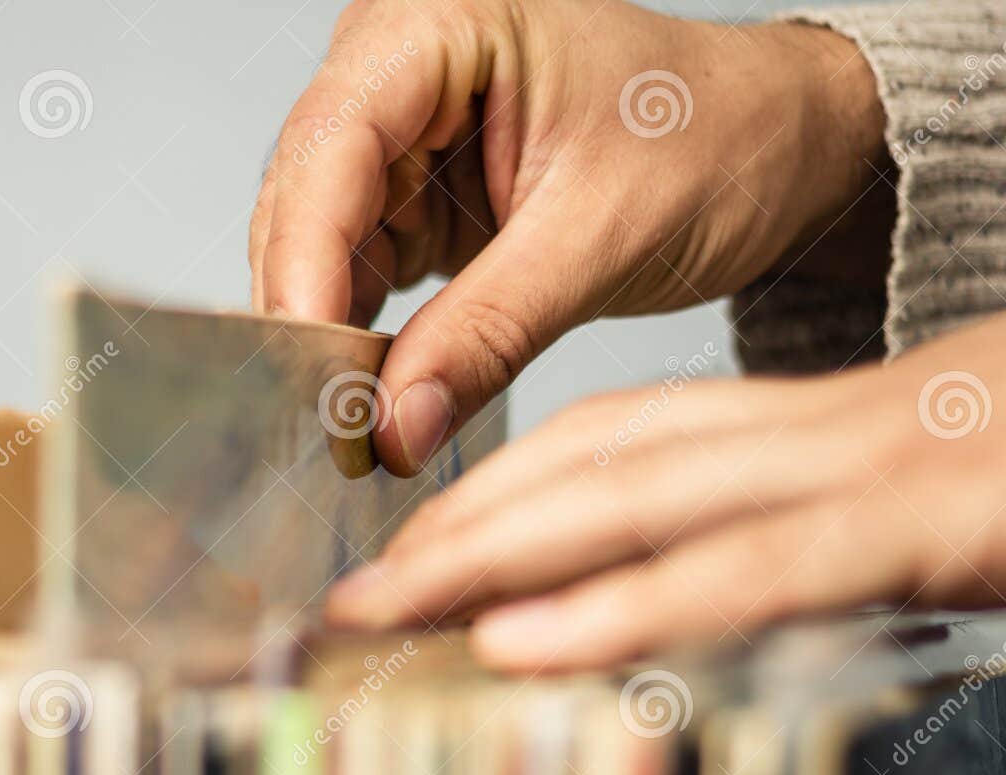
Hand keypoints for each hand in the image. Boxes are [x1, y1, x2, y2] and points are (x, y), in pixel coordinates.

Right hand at [248, 0, 886, 474]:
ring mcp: (399, 127)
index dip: (305, 264)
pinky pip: (356, 269)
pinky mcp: (412, 189)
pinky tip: (369, 390)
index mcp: (441, 20)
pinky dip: (360, 333)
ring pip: (318, 242)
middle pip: (306, 196)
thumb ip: (486, 335)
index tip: (306, 372)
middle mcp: (399, 62)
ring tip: (349, 419)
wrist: (777, 145)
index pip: (333, 146)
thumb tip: (392, 428)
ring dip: (330, 334)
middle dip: (312, 312)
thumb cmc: (720, 136)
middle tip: (325, 421)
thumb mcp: (603, 238)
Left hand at [326, 313, 1005, 670]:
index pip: (623, 443)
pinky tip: (527, 643)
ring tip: (390, 611)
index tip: (408, 547)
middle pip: (601, 463)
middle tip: (352, 593)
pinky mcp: (936, 524)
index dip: (502, 490)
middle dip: (465, 527)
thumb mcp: (916, 500)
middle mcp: (828, 430)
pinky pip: (754, 568)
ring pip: (646, 497)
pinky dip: (630, 604)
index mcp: (818, 427)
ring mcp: (882, 467)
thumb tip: (699, 581)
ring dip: (500, 555)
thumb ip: (801, 536)